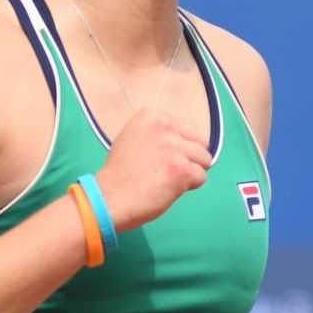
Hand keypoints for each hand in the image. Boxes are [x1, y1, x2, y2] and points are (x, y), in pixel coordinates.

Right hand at [95, 109, 211, 231]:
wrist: (108, 197)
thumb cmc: (120, 173)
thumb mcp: (133, 137)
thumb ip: (157, 133)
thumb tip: (185, 140)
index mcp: (152, 115)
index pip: (188, 127)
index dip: (180, 145)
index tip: (161, 158)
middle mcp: (165, 126)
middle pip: (201, 141)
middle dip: (191, 157)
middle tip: (169, 170)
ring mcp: (174, 147)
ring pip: (204, 159)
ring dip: (191, 172)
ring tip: (168, 180)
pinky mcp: (182, 169)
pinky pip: (201, 177)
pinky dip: (189, 187)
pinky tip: (168, 189)